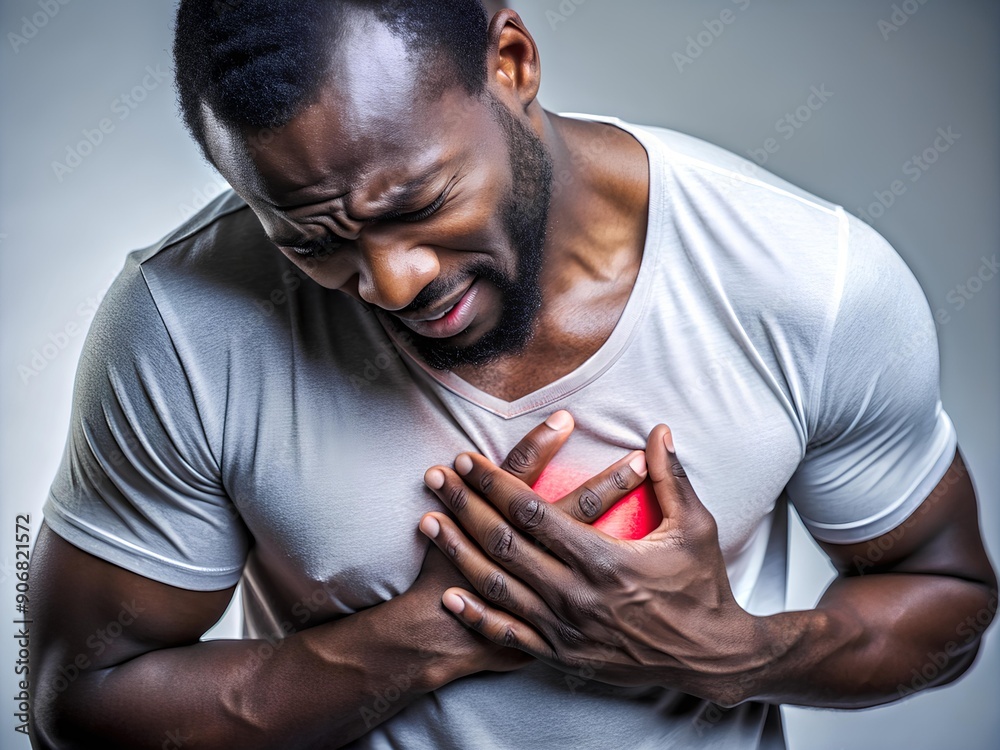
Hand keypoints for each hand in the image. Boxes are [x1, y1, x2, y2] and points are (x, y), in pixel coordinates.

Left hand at [418, 423, 765, 704]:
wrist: (710, 659)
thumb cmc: (703, 588)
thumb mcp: (695, 528)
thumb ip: (671, 478)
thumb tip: (658, 431)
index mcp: (604, 559)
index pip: (533, 513)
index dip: (494, 483)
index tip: (467, 460)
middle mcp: (576, 594)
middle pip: (503, 543)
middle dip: (464, 506)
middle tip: (437, 477)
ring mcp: (565, 629)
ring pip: (497, 586)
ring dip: (457, 551)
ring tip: (427, 521)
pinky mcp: (563, 655)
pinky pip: (509, 634)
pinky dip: (475, 615)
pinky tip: (449, 595)